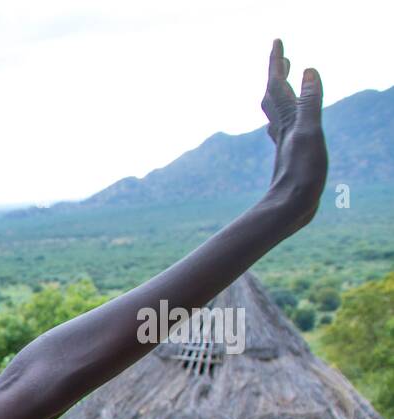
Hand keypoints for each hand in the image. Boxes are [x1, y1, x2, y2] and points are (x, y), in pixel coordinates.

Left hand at [260, 39, 326, 233]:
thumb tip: (308, 70)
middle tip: (283, 57)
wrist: (288, 210)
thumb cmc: (301, 173)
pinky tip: (285, 125)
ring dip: (280, 94)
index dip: (277, 63)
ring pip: (278, 113)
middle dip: (277, 75)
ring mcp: (285, 145)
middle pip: (274, 96)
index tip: (277, 42)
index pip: (277, 85)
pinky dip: (286, 118)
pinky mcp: (290, 158)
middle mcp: (282, 130)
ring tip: (283, 83)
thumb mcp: (310, 132)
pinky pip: (285, 131)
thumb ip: (309, 102)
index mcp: (286, 121)